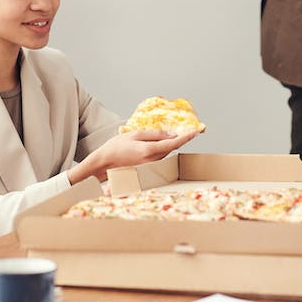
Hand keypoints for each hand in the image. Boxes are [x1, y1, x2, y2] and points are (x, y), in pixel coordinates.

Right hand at [68, 129, 199, 183]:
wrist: (104, 164)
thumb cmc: (116, 147)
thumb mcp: (134, 134)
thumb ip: (154, 134)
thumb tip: (172, 134)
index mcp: (149, 151)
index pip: (174, 143)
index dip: (187, 137)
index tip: (197, 130)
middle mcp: (152, 162)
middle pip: (171, 148)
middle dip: (177, 139)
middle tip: (183, 130)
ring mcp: (150, 168)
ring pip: (165, 153)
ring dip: (165, 145)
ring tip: (156, 139)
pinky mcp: (147, 171)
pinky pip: (159, 159)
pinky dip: (159, 151)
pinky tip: (150, 148)